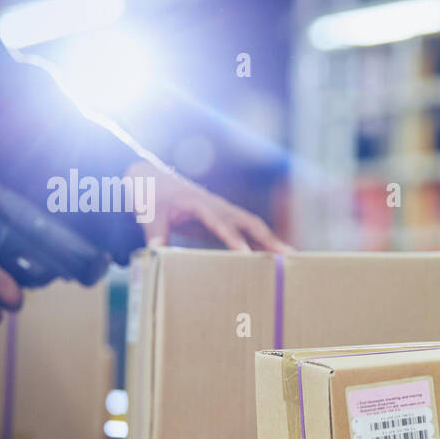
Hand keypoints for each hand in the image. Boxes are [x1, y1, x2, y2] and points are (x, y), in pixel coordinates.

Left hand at [128, 161, 291, 251]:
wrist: (152, 180)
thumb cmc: (150, 195)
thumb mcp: (148, 213)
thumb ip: (155, 232)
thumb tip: (156, 251)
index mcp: (199, 202)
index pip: (220, 222)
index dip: (233, 237)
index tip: (245, 253)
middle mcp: (217, 205)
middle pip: (249, 222)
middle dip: (268, 238)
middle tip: (286, 254)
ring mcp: (224, 211)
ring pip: (254, 226)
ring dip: (271, 241)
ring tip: (291, 258)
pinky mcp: (224, 220)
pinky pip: (248, 231)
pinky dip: (262, 243)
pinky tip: (275, 257)